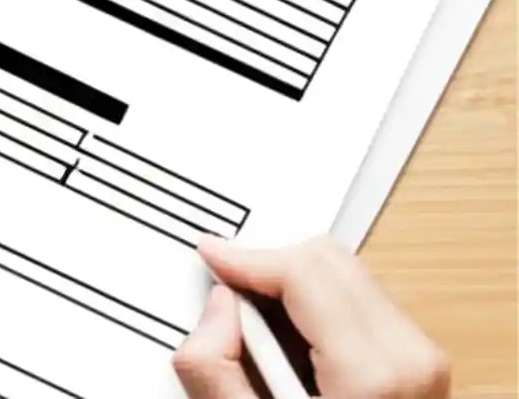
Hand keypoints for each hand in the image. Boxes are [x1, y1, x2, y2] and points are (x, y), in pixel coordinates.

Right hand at [174, 237, 449, 398]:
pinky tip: (294, 352)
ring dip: (294, 291)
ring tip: (262, 344)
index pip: (303, 271)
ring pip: (345, 277)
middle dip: (269, 270)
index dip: (246, 258)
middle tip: (228, 304)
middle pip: (327, 262)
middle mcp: (410, 358)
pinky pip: (361, 303)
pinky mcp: (419, 364)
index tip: (212, 258)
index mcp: (371, 376)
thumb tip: (215, 311)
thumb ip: (217, 370)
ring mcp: (421, 360)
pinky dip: (318, 311)